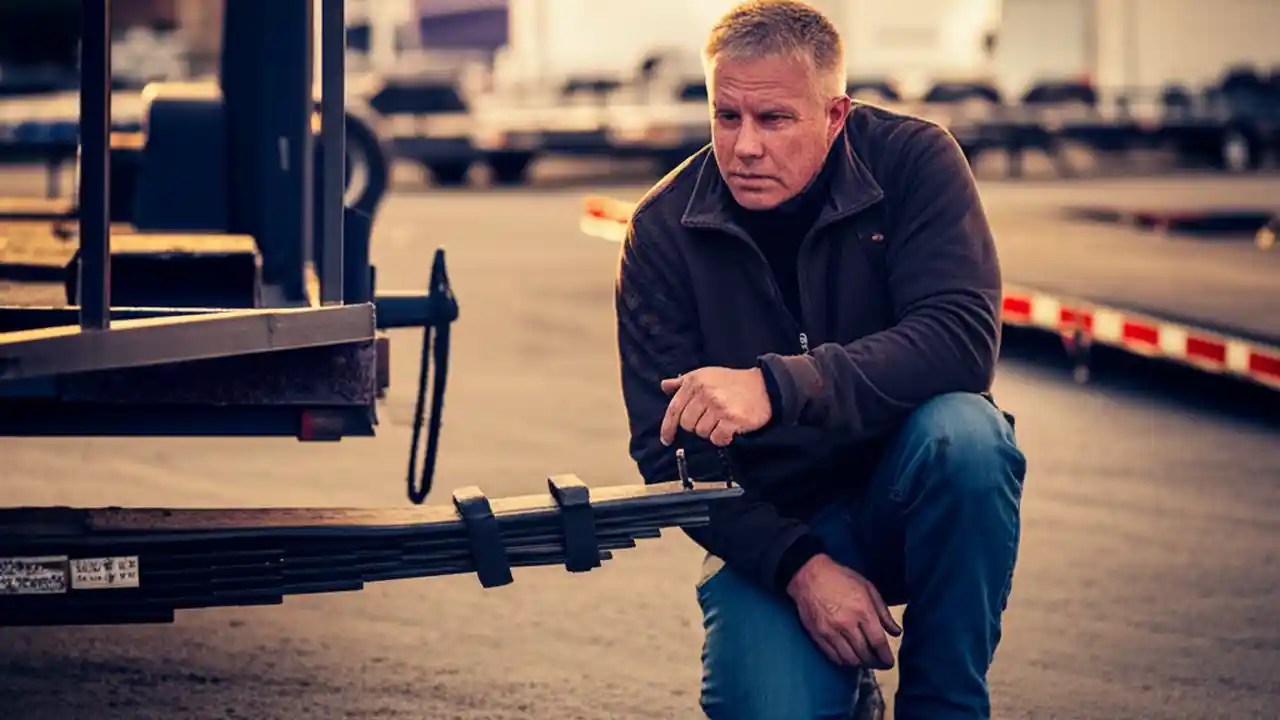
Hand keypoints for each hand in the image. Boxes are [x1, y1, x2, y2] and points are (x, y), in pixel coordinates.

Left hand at [660, 367, 770, 447]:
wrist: (764, 387)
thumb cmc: (733, 383)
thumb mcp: (706, 375)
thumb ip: (683, 382)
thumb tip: (665, 386)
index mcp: (695, 381)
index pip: (674, 409)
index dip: (668, 427)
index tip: (667, 439)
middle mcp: (705, 392)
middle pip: (687, 424)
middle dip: (696, 426)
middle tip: (711, 418)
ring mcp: (718, 406)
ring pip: (701, 433)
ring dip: (711, 431)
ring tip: (722, 420)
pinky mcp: (732, 419)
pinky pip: (717, 439)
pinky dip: (722, 438)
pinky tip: (729, 430)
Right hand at [786, 554, 902, 668]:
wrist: (809, 574)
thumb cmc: (841, 578)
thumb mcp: (868, 588)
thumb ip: (883, 612)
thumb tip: (896, 632)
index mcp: (863, 611)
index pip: (878, 643)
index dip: (886, 657)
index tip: (889, 662)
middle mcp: (847, 624)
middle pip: (865, 654)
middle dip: (875, 663)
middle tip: (879, 664)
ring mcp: (831, 631)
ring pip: (849, 659)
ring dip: (860, 664)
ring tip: (865, 662)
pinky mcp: (818, 634)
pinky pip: (833, 656)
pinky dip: (844, 661)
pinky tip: (849, 658)